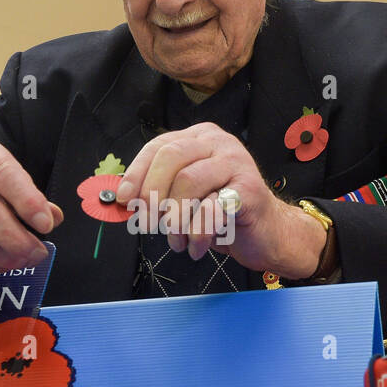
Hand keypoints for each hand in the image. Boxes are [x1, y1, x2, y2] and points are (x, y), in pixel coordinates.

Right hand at [0, 132, 62, 271]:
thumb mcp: (3, 169)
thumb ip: (29, 192)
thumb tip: (53, 217)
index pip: (4, 176)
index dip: (27, 202)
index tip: (46, 224)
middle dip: (18, 239)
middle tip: (39, 252)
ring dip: (6, 257)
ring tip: (26, 259)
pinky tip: (4, 261)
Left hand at [115, 122, 324, 276]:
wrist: (266, 233)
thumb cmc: (221, 215)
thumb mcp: (184, 199)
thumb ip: (156, 192)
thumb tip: (120, 198)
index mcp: (199, 139)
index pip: (159, 146)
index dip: (137, 172)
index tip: (124, 199)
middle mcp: (218, 143)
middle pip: (171, 156)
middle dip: (152, 192)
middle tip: (148, 223)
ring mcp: (236, 162)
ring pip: (188, 181)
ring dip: (175, 219)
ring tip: (177, 242)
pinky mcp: (249, 189)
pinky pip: (211, 209)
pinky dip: (197, 234)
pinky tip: (197, 247)